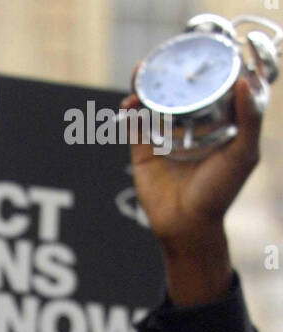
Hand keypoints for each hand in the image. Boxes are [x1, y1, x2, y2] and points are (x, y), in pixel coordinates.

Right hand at [124, 77, 260, 303]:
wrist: (187, 226)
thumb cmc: (220, 193)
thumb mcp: (244, 154)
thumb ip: (250, 118)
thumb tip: (245, 81)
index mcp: (215, 125)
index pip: (210, 90)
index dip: (204, 72)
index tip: (199, 57)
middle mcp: (190, 128)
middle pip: (179, 92)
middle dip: (170, 74)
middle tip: (166, 61)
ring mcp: (165, 139)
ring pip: (154, 103)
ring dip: (146, 86)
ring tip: (141, 74)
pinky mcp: (144, 152)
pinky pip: (134, 125)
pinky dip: (130, 109)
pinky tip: (130, 101)